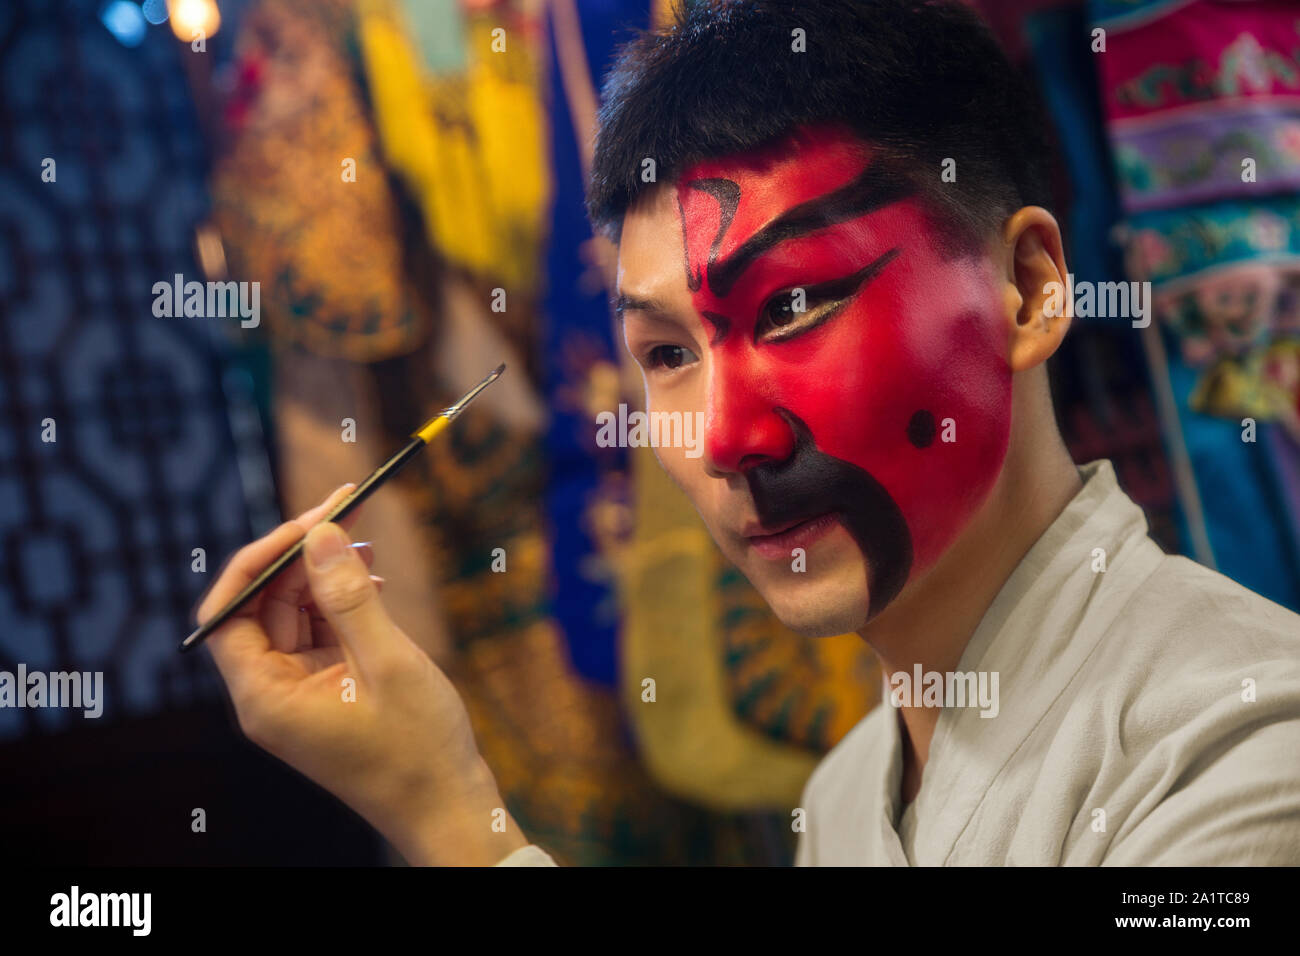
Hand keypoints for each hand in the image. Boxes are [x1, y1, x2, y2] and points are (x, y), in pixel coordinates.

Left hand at [196, 485, 527, 864]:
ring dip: (325, 575)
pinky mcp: (326, 692)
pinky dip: (344, 603)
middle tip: (347, 508)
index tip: (309, 522)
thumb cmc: (419, 750)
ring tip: (368, 541)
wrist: (449, 809)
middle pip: (263, 605)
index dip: (260, 558)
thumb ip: (351, 596)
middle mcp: (271, 694)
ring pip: (293, 614)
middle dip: (301, 555)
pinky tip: (376, 584)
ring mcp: (298, 694)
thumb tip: (322, 535)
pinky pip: (320, 634)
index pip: (228, 611)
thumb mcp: (388, 663)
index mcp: (265, 696)